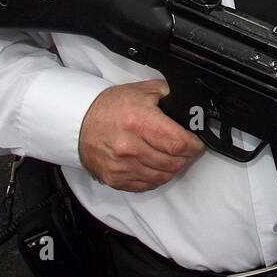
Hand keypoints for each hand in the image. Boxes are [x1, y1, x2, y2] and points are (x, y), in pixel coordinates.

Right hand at [79, 80, 204, 191]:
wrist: (79, 122)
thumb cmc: (111, 106)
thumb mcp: (145, 91)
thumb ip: (170, 95)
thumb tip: (193, 105)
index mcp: (140, 122)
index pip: (179, 143)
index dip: (194, 145)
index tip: (197, 143)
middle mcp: (130, 147)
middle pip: (173, 162)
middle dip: (187, 157)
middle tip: (189, 150)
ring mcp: (122, 165)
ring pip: (162, 176)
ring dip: (174, 168)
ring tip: (175, 157)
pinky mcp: (115, 178)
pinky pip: (147, 185)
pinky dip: (158, 178)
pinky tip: (159, 167)